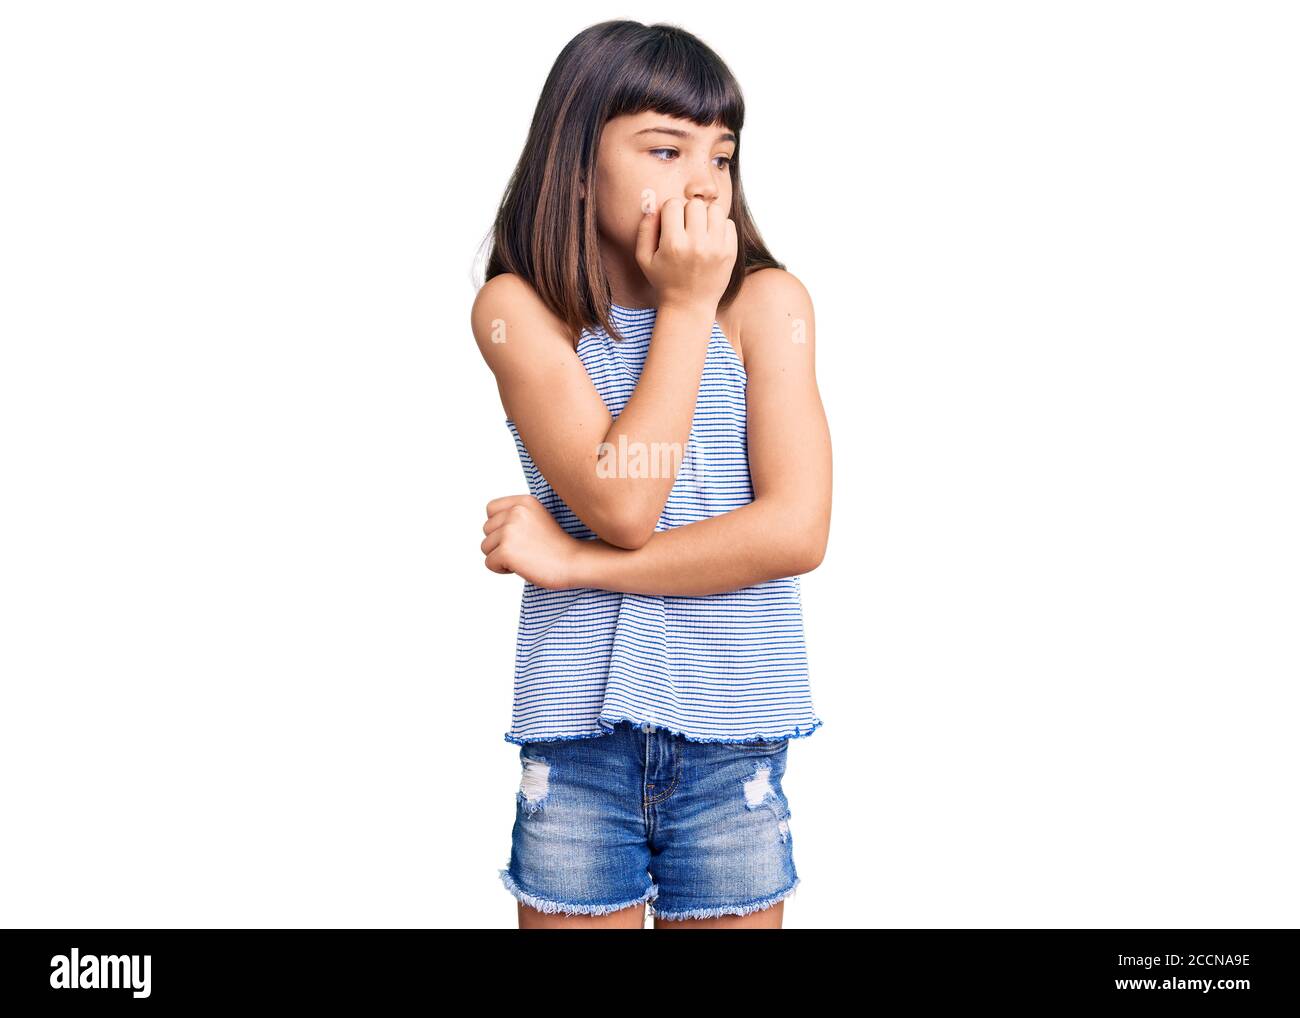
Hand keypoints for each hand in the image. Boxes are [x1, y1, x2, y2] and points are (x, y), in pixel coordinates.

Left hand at [481, 494, 584, 589]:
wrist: (575, 562)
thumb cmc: (557, 547)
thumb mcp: (537, 519)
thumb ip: (516, 516)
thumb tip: (489, 525)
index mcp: (523, 502)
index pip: (491, 509)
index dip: (499, 526)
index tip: (518, 536)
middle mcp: (515, 512)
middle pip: (486, 529)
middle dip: (500, 543)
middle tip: (525, 549)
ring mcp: (509, 530)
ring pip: (485, 547)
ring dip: (501, 557)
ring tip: (525, 558)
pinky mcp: (506, 550)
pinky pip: (489, 563)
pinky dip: (502, 569)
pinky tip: (522, 567)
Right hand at [635, 195, 736, 314]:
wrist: (689, 306)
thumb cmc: (664, 280)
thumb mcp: (644, 258)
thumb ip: (645, 229)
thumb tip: (652, 203)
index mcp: (673, 245)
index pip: (673, 205)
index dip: (669, 211)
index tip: (670, 224)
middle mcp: (696, 245)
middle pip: (695, 204)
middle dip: (688, 212)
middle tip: (685, 227)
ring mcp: (716, 248)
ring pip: (715, 209)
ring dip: (706, 216)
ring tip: (700, 229)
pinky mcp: (730, 252)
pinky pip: (728, 223)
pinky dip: (720, 227)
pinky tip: (711, 239)